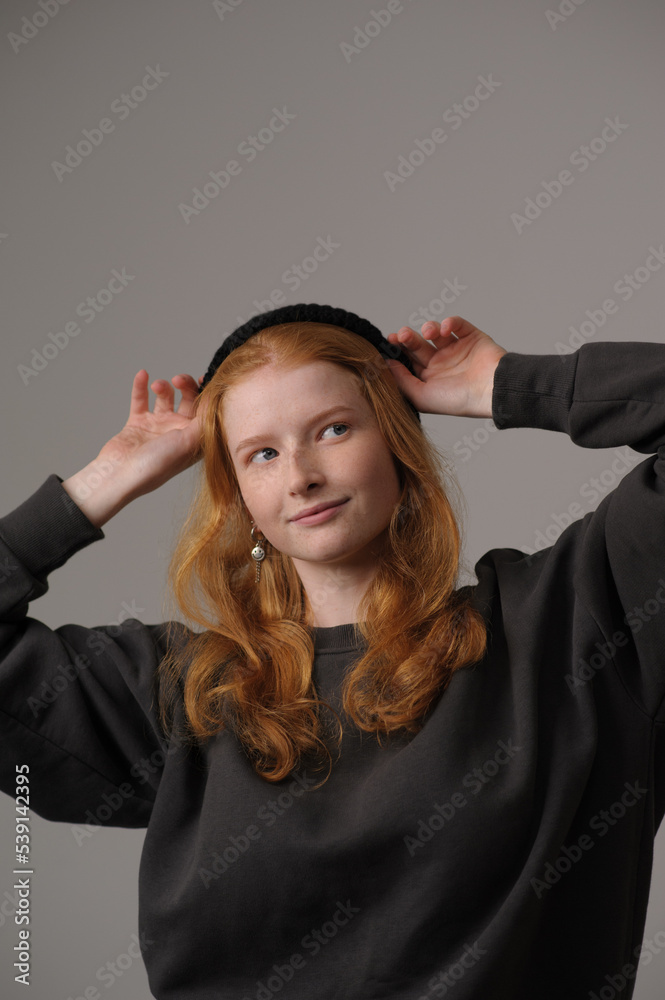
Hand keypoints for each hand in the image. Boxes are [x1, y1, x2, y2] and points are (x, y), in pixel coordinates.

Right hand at [95, 370, 204, 498]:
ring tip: (158, 386)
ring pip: (165, 398)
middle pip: (188, 400)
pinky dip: (141, 386)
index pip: (206, 411)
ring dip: (163, 386)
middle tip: (179, 380)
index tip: (207, 378)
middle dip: (186, 386)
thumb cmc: (157, 465)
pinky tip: (143, 375)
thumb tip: (218, 400)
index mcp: (194, 439)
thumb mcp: (189, 442)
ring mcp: (157, 427)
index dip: (208, 394)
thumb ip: (204, 420)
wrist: (120, 474)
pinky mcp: (137, 423)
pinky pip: (140, 399)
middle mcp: (178, 432)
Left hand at [386, 316, 507, 418]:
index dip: (398, 350)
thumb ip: (402, 381)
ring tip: (428, 333)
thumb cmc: (457, 400)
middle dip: (408, 338)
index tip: (389, 342)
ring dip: (429, 328)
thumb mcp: (421, 396)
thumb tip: (386, 363)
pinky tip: (445, 329)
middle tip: (402, 334)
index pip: (409, 360)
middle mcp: (442, 363)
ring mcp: (457, 350)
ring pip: (436, 332)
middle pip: (418, 345)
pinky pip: (458, 324)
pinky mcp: (473, 338)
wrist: (490, 392)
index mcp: (430, 378)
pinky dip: (450, 322)